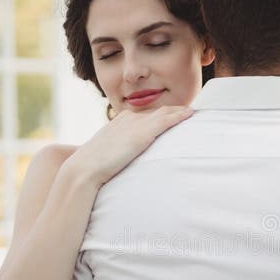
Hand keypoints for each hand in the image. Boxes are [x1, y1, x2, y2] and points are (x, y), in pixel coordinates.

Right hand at [67, 105, 194, 187]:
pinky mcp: (142, 134)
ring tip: (195, 112)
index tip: (175, 115)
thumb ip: (118, 153)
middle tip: (190, 112)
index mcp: (120, 121)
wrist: (84, 168)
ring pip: (164, 113)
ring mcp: (136, 124)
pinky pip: (166, 121)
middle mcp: (129, 118)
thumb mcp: (107, 155)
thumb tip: (121, 163)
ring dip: (180, 111)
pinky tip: (190, 114)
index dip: (162, 114)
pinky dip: (179, 116)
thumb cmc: (92, 167)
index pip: (147, 114)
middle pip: (157, 111)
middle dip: (174, 110)